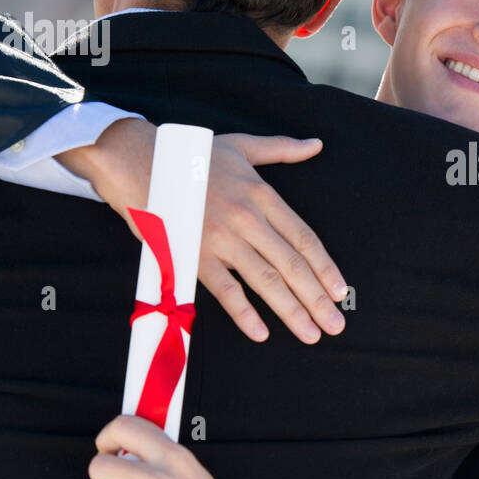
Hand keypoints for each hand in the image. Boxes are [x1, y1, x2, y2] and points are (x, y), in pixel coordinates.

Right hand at [58, 118, 347, 343]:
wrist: (137, 161)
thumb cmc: (190, 155)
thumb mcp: (242, 145)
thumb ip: (283, 149)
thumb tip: (316, 145)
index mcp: (263, 195)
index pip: (305, 238)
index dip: (325, 268)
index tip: (341, 291)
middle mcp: (248, 219)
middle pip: (292, 265)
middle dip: (317, 298)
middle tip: (336, 325)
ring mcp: (221, 238)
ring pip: (266, 280)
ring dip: (291, 310)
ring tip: (312, 333)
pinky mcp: (194, 254)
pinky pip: (225, 289)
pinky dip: (244, 312)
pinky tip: (261, 332)